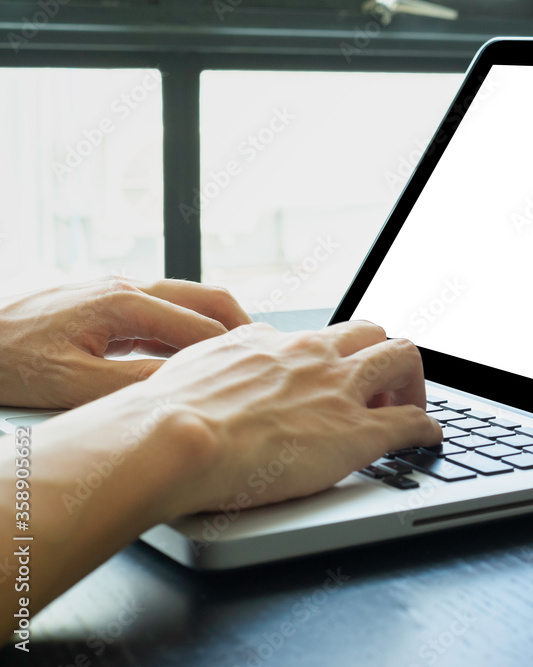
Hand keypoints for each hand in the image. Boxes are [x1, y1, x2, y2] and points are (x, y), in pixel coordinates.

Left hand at [0, 276, 250, 408]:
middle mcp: (127, 287)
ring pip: (189, 299)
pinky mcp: (108, 300)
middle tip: (266, 357)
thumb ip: (136, 384)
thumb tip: (186, 388)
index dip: (235, 354)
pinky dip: (190, 328)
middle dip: (242, 325)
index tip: (260, 376)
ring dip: (218, 325)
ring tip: (240, 358)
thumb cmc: (10, 359)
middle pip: (207, 297)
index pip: (202, 328)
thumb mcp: (73, 384)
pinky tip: (194, 355)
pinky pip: (165, 309)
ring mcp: (118, 289)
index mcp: (124, 303)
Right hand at [117, 320, 442, 515]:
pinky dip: (428, 427)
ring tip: (409, 407)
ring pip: (402, 359)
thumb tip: (214, 370)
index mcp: (273, 343)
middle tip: (378, 391)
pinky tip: (429, 438)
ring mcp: (341, 390)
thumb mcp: (190, 370)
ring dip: (412, 383)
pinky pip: (413, 421)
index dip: (334, 359)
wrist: (175, 439)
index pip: (320, 337)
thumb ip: (216, 365)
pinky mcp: (359, 432)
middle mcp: (314, 356)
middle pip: (372, 332)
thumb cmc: (165, 415)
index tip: (332, 378)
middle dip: (381, 358)